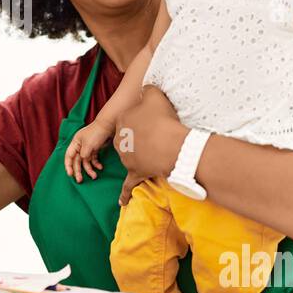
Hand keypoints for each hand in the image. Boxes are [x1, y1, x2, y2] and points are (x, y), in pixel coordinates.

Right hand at [65, 121, 111, 181]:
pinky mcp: (95, 149)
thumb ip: (83, 155)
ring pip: (86, 161)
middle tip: (80, 181)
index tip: (70, 174)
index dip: (68, 166)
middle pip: (77, 161)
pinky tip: (100, 167)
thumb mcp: (88, 145)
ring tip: (94, 176)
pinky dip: (96, 164)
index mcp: (75, 143)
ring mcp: (88, 147)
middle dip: (78, 171)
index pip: (68, 156)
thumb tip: (82, 160)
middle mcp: (80, 146)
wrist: (109, 125)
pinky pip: (94, 159)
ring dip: (89, 169)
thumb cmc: (97, 133)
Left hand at [115, 86, 187, 204]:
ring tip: (155, 154)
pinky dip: (125, 194)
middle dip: (139, 138)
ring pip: (129, 157)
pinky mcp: (134, 173)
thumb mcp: (154, 95)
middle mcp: (120, 140)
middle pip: (128, 138)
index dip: (143, 119)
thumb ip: (147, 90)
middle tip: (156, 136)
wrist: (172, 145)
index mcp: (122, 121)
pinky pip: (128, 186)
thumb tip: (145, 89)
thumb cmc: (164, 120)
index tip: (153, 120)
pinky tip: (122, 202)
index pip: (128, 118)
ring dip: (139, 157)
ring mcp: (126, 158)